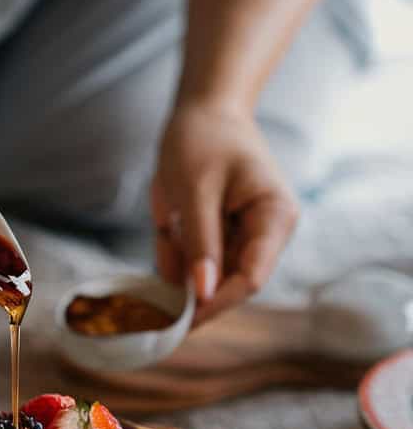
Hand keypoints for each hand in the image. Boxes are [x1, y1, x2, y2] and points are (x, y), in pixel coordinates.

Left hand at [154, 99, 298, 324]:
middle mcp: (268, 235)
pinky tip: (170, 223)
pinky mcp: (225, 240)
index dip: (216, 303)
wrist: (205, 109)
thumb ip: (201, 242)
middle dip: (192, 290)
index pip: (250, 279)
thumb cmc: (203, 138)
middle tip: (153, 293)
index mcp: (275, 218)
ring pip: (209, 279)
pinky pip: (196, 264)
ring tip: (168, 226)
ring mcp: (247, 239)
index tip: (179, 320)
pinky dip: (176, 254)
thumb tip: (202, 296)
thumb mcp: (195, 188)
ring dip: (180, 268)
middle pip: (230, 285)